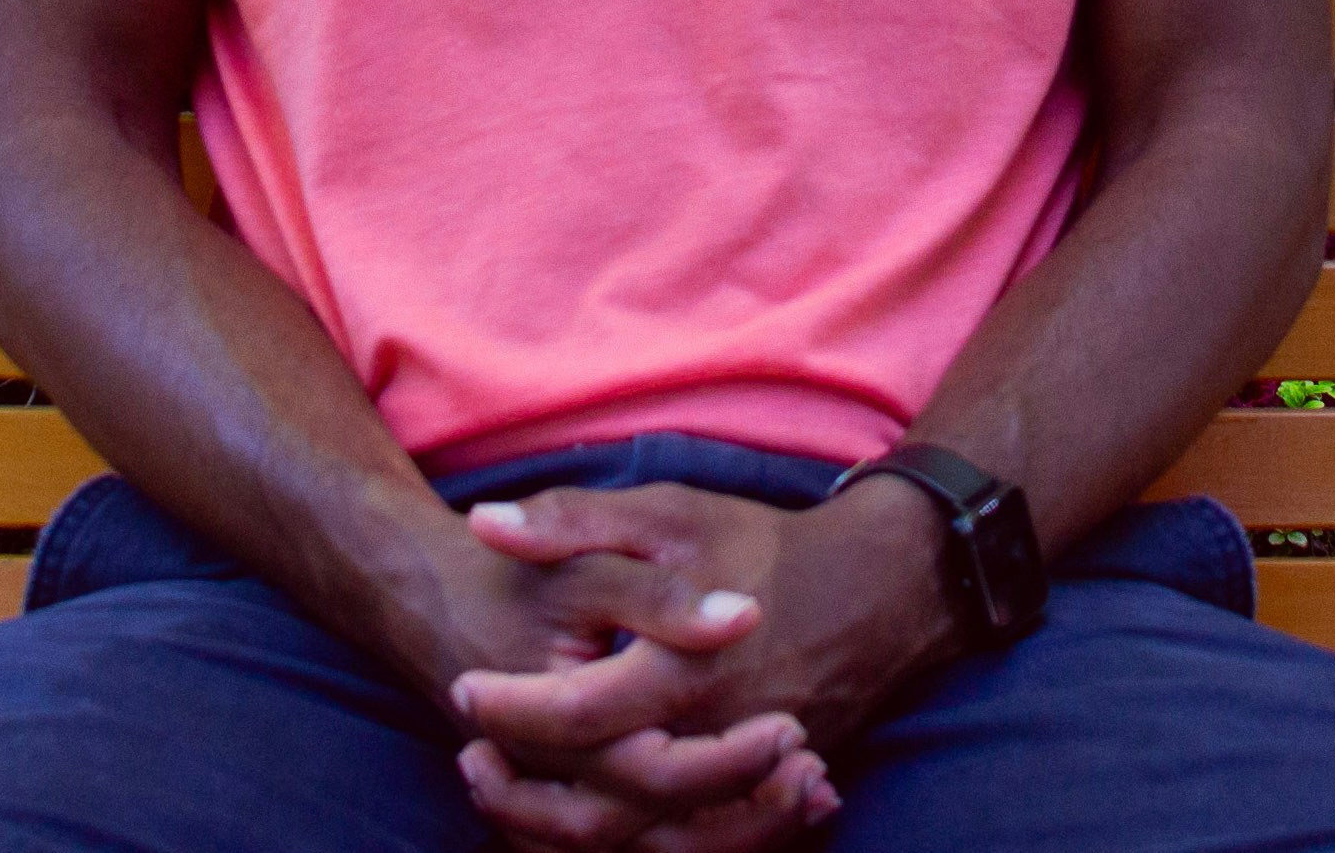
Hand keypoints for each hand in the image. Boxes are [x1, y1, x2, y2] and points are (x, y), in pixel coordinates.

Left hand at [448, 481, 961, 849]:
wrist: (872, 593)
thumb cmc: (762, 547)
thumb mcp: (667, 515)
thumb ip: (573, 521)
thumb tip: (484, 524)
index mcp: (682, 671)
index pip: (574, 716)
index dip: (507, 709)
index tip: (462, 686)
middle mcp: (709, 740)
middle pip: (596, 806)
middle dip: (520, 791)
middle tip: (469, 754)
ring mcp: (733, 779)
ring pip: (632, 840)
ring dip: (557, 827)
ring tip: (500, 787)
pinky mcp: (749, 796)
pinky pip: (672, 844)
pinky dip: (612, 837)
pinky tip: (568, 805)